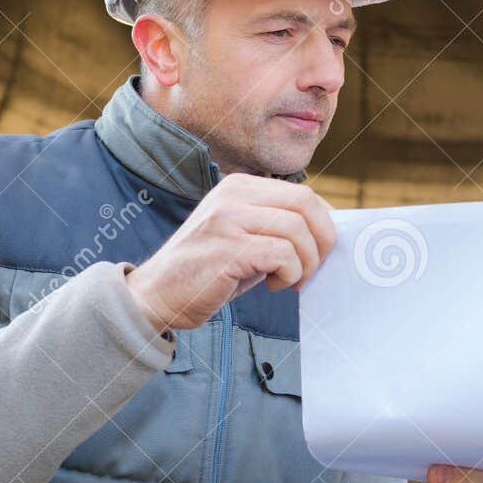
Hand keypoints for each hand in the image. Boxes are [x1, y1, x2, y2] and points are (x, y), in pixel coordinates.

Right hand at [124, 173, 335, 332]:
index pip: (303, 194)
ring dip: (306, 263)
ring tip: (289, 280)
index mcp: (239, 186)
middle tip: (314, 267)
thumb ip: (276, 225)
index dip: (323, 223)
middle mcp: (233, 195)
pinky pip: (283, 255)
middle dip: (323, 239)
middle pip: (306, 204)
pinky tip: (273, 285)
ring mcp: (228, 219)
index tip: (320, 249)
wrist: (156, 295)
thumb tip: (326, 230)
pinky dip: (290, 274)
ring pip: (298, 230)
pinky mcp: (228, 247)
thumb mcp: (243, 235)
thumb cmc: (207, 271)